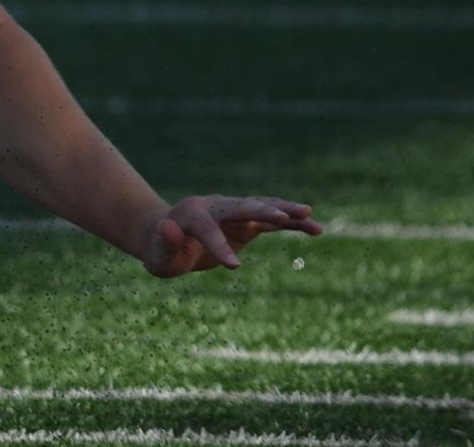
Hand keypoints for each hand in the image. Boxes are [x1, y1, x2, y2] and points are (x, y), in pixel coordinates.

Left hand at [139, 195, 322, 277]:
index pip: (209, 229)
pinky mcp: (247, 222)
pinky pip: (273, 221)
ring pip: (262, 208)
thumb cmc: (162, 251)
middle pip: (241, 206)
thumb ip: (165, 242)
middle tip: (282, 217)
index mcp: (192, 214)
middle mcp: (216, 207)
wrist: (168, 236)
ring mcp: (234, 212)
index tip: (234, 267)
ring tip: (311, 216)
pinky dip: (293, 223)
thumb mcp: (158, 254)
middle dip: (261, 211)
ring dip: (285, 212)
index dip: (220, 246)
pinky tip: (315, 228)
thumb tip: (168, 227)